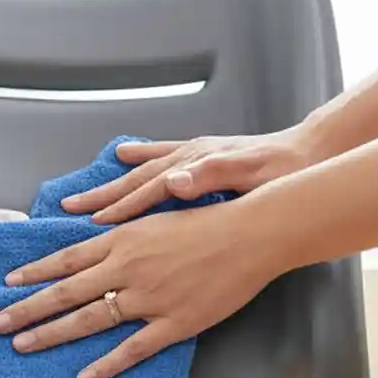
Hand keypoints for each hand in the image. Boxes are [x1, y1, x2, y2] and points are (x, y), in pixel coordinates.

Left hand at [0, 200, 281, 377]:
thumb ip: (123, 230)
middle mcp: (128, 268)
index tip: (8, 284)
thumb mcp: (156, 215)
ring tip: (23, 346)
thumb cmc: (208, 219)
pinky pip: (132, 349)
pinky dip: (106, 364)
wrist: (250, 233)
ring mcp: (149, 298)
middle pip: (66, 292)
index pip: (66, 259)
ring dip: (52, 334)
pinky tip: (84, 376)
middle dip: (27, 309)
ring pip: (89, 320)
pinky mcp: (173, 323)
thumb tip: (93, 238)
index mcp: (123, 238)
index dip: (34, 273)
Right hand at [61, 124, 317, 224]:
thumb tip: (173, 181)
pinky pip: (160, 155)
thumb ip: (210, 176)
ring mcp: (194, 154)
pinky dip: (139, 156)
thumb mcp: (250, 177)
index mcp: (197, 165)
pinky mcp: (203, 153)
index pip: (148, 191)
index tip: (91, 224)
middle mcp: (189, 157)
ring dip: (112, 182)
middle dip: (101, 196)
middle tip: (68, 208)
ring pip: (142, 170)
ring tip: (82, 192)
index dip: (119, 209)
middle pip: (135, 180)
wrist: (309, 153)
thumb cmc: (282, 173)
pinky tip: (122, 155)